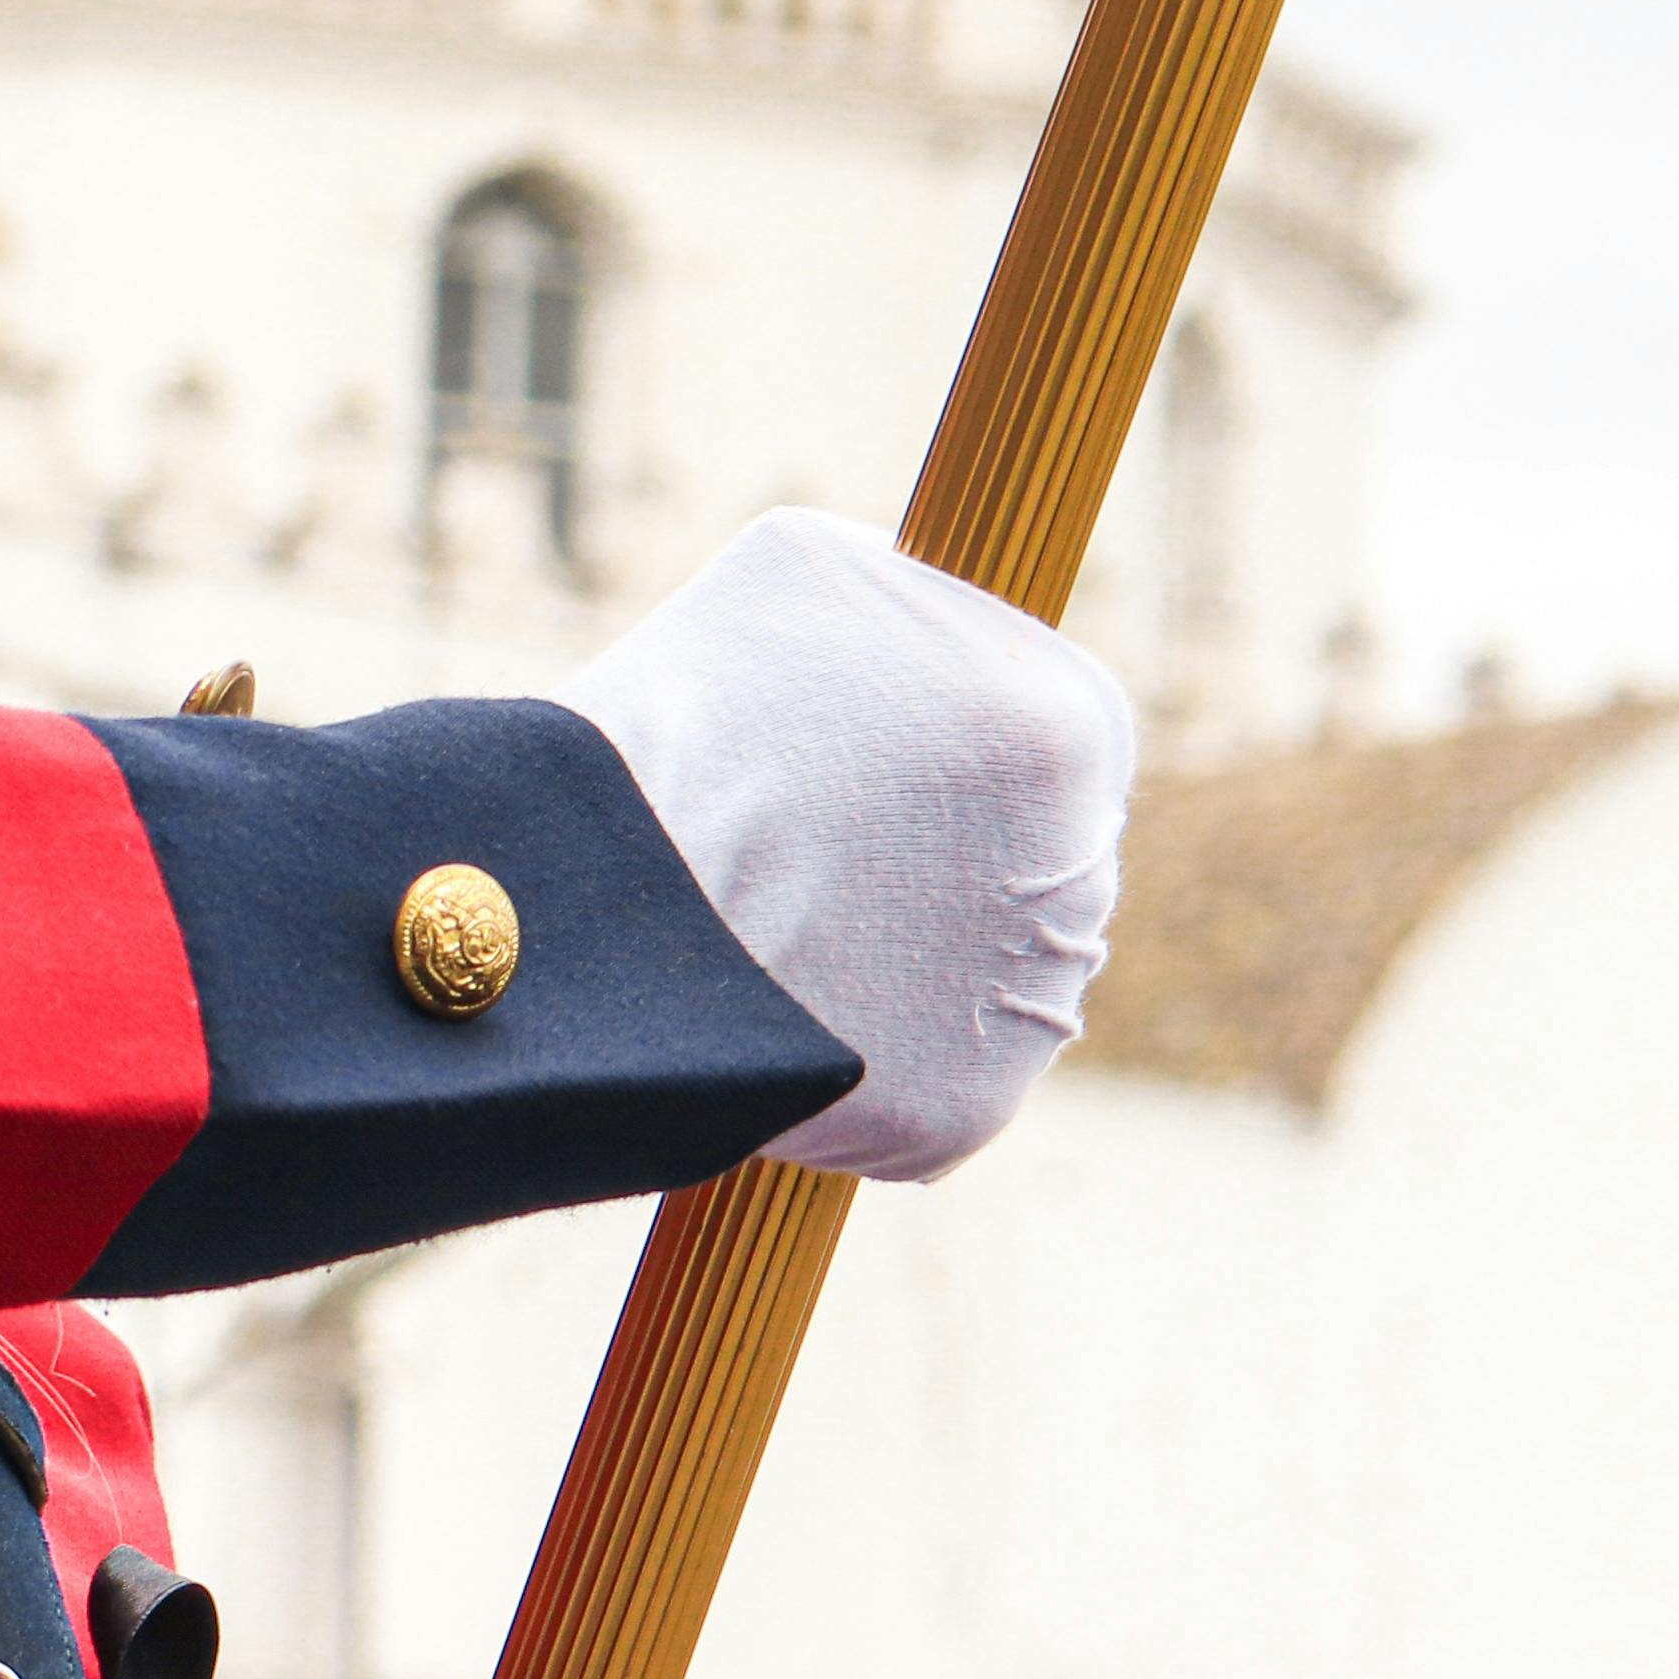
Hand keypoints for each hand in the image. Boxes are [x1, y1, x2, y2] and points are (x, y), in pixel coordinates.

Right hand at [550, 509, 1133, 1181]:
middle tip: (831, 841)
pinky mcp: (970, 1108)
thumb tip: (936, 616)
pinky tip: (792, 1001)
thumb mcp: (804, 570)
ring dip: (927, 952)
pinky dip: (880, 1050)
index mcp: (1063, 724)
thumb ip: (912, 596)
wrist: (597, 903)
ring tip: (796, 919)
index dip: (984, 742)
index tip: (902, 756)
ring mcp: (1033, 1004)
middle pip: (1051, 861)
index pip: (1074, 734)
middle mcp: (1082, 873)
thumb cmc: (683, 713)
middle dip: (961, 853)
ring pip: (1000, 972)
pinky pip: (943, 1072)